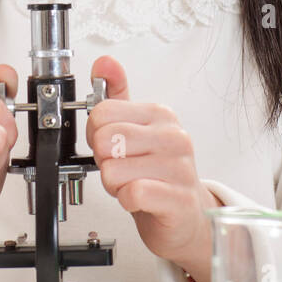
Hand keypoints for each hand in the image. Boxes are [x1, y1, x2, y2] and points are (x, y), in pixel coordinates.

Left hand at [84, 55, 216, 281]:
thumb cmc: (157, 175)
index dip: (97, 137)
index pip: (102, 113)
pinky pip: (133, 193)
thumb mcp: (134, 131)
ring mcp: (179, 168)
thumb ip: (116, 97)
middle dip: (105, 163)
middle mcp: (173, 137)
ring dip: (115, 186)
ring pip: (113, 170)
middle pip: (105, 141)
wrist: (185, 218)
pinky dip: (127, 201)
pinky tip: (140, 200)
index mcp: (160, 115)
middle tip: (124, 170)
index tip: (113, 149)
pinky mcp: (178, 199)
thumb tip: (105, 63)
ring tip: (134, 185)